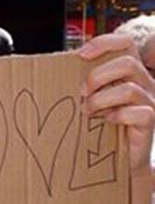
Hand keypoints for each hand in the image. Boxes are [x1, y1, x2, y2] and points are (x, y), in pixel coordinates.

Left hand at [79, 34, 154, 175]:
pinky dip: (117, 116)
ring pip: (129, 88)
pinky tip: (106, 121)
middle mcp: (145, 83)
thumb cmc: (104, 128)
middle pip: (128, 63)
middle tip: (81, 92)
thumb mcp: (95, 100)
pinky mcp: (150, 121)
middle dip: (98, 75)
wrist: (123, 160)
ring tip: (88, 111)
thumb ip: (88, 84)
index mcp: (132, 72)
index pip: (126, 44)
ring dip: (101, 99)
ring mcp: (150, 101)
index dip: (105, 43)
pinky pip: (136, 112)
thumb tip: (59, 71)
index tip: (81, 54)